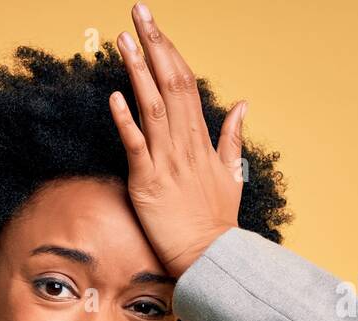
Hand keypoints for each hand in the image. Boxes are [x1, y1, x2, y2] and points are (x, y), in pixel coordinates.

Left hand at [108, 3, 245, 278]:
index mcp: (201, 139)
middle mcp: (184, 144)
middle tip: (138, 12)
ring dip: (137, 71)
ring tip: (123, 40)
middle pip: (170, 83)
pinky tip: (115, 97)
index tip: (155, 27)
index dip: (170, 51)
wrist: (211, 258)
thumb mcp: (231, 174)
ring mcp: (166, 162)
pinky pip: (137, 146)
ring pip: (153, 107)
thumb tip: (242, 105)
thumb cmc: (217, 222)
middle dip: (154, 44)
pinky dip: (126, 121)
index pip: (185, 83)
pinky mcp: (148, 184)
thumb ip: (233, 137)